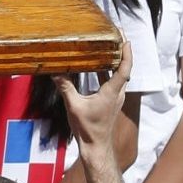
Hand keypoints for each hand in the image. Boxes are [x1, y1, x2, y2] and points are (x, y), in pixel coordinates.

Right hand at [56, 37, 130, 161]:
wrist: (96, 146)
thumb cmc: (87, 128)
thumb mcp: (74, 106)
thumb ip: (66, 87)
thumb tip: (55, 72)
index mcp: (112, 92)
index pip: (124, 68)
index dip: (126, 53)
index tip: (125, 39)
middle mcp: (117, 93)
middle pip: (124, 67)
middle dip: (121, 51)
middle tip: (116, 35)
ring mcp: (115, 97)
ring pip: (119, 74)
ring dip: (114, 61)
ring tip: (106, 46)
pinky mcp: (110, 101)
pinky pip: (112, 81)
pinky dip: (106, 71)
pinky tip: (96, 66)